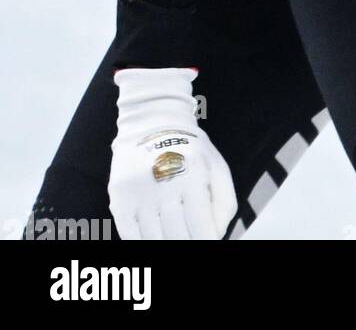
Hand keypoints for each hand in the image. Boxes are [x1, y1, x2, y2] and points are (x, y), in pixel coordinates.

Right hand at [109, 67, 236, 239]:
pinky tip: (153, 241)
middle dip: (186, 247)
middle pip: (177, 237)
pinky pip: (129, 235)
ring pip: (153, 240)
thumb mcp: (216, 167)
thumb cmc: (190, 150)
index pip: (201, 227)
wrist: (152, 119)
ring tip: (173, 242)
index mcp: (193, 174)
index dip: (205, 244)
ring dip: (164, 248)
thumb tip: (216, 238)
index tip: (207, 247)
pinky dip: (142, 244)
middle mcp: (164, 183)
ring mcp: (138, 191)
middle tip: (190, 247)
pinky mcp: (119, 196)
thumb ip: (224, 204)